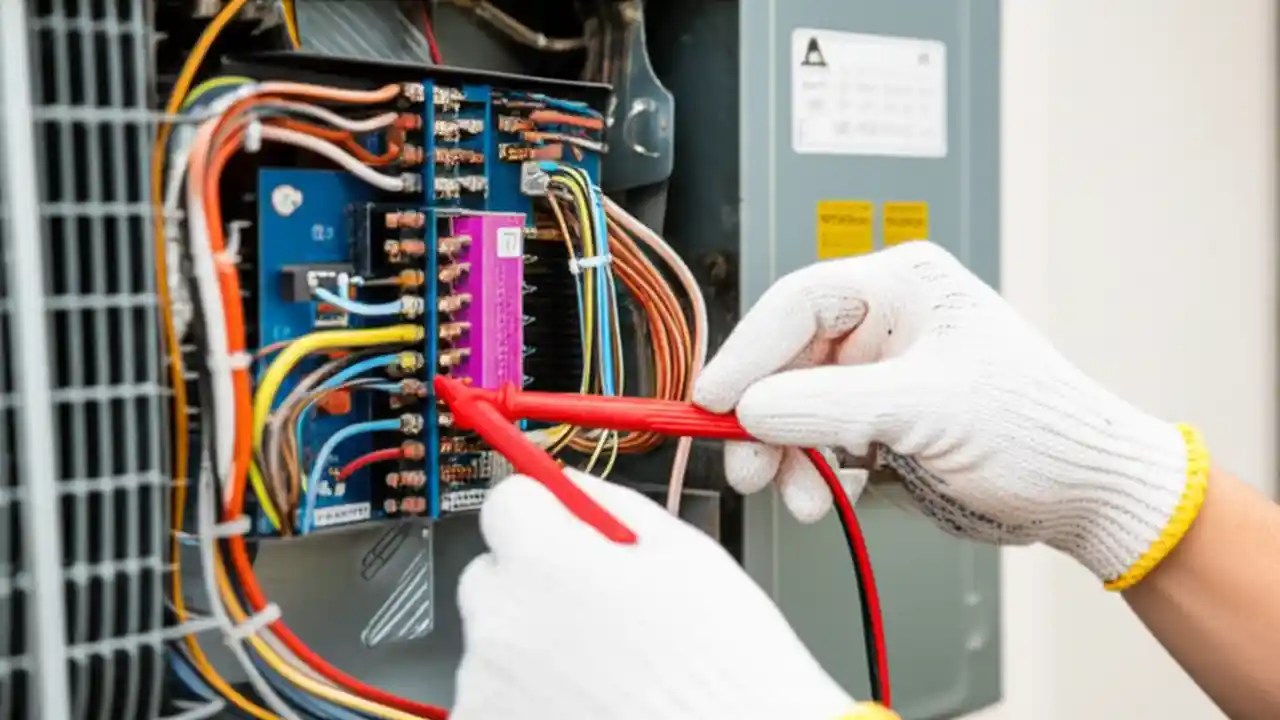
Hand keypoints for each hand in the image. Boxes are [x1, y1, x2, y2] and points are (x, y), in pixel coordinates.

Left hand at [452, 469, 892, 719]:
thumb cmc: (727, 670)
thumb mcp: (689, 556)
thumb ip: (612, 506)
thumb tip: (574, 487)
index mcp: (546, 561)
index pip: (508, 502)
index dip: (547, 515)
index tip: (567, 534)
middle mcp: (502, 624)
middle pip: (495, 574)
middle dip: (538, 585)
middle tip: (602, 616)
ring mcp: (487, 687)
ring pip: (499, 642)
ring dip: (536, 649)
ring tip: (608, 674)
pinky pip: (497, 696)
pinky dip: (530, 699)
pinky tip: (591, 704)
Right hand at [693, 242, 1204, 587]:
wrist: (1085, 495)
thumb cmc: (1035, 429)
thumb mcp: (926, 409)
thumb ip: (829, 405)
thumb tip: (748, 408)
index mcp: (902, 287)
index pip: (798, 304)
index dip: (748, 352)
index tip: (712, 399)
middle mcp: (884, 324)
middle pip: (787, 360)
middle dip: (763, 417)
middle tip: (746, 464)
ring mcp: (879, 376)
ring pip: (796, 406)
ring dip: (785, 455)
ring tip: (796, 497)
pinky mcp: (880, 423)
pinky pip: (818, 440)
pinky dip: (810, 472)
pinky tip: (821, 497)